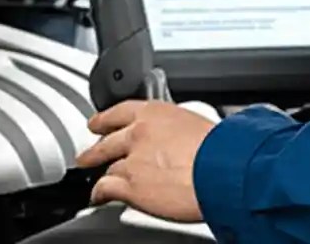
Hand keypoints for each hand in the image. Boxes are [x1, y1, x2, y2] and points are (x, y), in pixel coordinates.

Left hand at [74, 100, 216, 222]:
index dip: (104, 119)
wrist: (221, 170)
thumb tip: (179, 139)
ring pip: (108, 167)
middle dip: (95, 149)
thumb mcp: (197, 125)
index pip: (119, 111)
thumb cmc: (220, 149)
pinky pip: (105, 189)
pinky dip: (100, 194)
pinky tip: (99, 198)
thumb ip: (176, 131)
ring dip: (104, 174)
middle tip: (87, 154)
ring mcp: (132, 160)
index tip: (98, 123)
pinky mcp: (129, 186)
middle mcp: (139, 133)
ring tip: (99, 183)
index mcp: (155, 112)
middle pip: (106, 141)